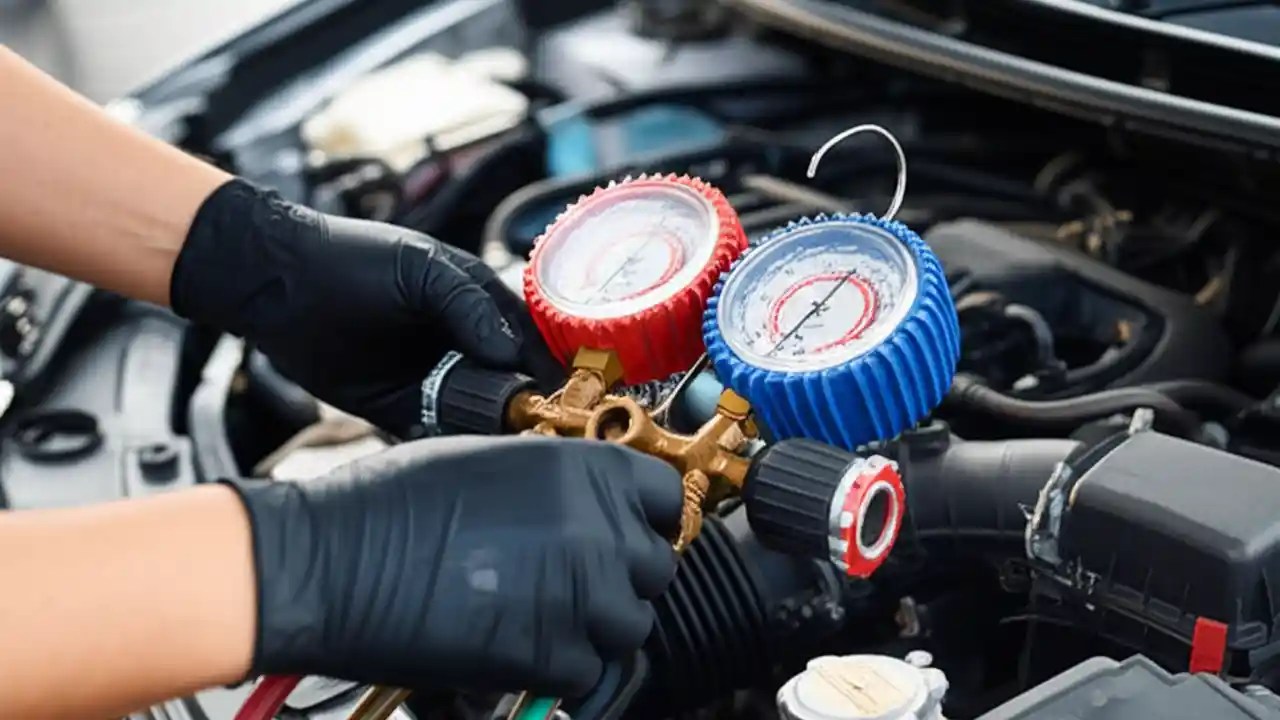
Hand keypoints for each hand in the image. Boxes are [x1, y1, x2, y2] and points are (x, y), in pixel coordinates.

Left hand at [170, 179, 562, 436]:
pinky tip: (461, 455)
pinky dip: (449, 446)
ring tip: (507, 451)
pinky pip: (435, 434)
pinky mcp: (399, 409)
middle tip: (542, 433)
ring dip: (492, 432)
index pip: (531, 343)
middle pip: (511, 386)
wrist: (277, 284)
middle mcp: (463, 345)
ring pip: (478, 416)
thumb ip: (469, 306)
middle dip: (528, 410)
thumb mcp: (420, 267)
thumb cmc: (350, 259)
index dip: (552, 370)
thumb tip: (511, 353)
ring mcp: (433, 378)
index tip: (570, 397)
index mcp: (478, 304)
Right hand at [225, 435, 683, 696]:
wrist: (334, 563)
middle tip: (569, 583)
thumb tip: (585, 510)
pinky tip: (513, 645)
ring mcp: (583, 596)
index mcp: (585, 470)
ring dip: (594, 628)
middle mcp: (599, 529)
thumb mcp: (492, 462)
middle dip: (619, 578)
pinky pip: (588, 673)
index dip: (645, 519)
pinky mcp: (554, 656)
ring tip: (537, 617)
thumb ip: (557, 486)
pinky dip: (559, 671)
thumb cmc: (392, 505)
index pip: (664, 497)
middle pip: (653, 567)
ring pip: (629, 625)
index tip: (628, 534)